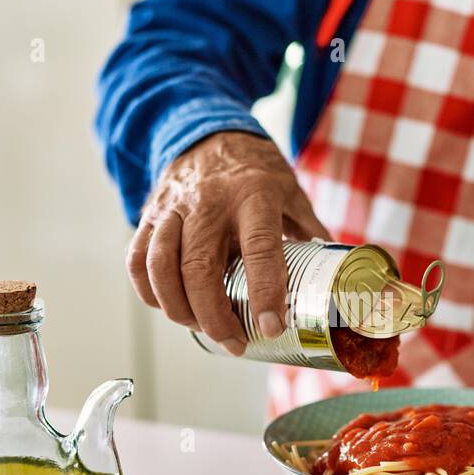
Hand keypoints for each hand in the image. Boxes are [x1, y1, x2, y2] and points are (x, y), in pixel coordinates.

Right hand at [127, 131, 330, 354]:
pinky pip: (136, 260)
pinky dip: (148, 292)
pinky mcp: (149, 215)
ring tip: (202, 328)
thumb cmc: (255, 171)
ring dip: (179, 309)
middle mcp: (210, 202)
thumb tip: (336, 278)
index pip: (259, 249)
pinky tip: (169, 308)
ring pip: (161, 267)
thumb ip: (310, 232)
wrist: (208, 131)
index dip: (265, 293)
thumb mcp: (291, 192)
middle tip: (234, 343)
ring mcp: (173, 207)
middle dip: (214, 317)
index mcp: (255, 195)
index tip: (272, 328)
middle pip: (199, 268)